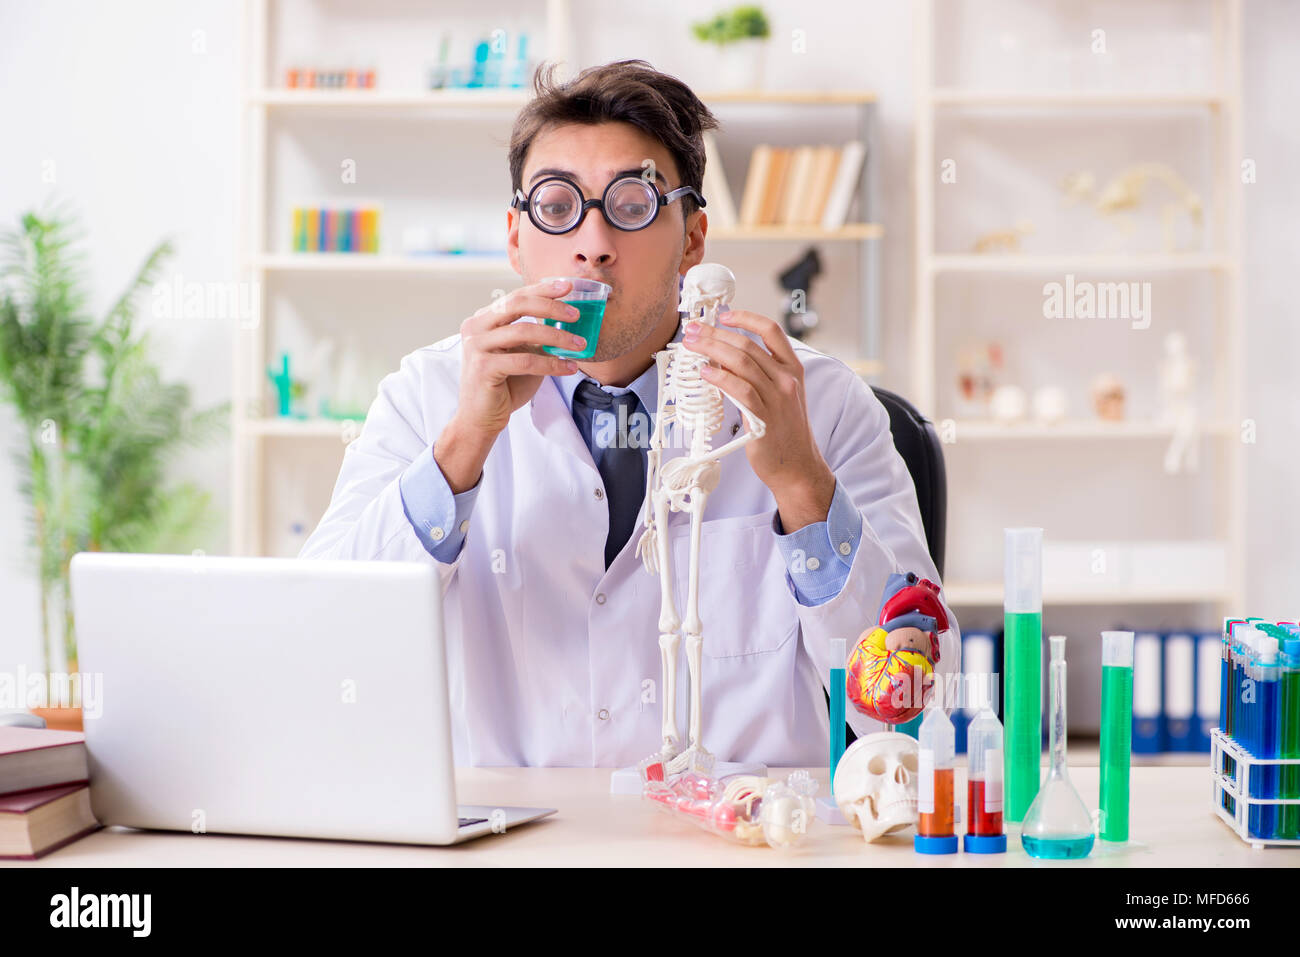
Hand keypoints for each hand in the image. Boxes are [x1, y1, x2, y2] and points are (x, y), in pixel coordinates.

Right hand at [456, 278, 587, 437]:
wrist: (481, 419)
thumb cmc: (504, 386)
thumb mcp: (523, 354)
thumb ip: (537, 337)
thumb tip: (569, 322)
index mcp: (483, 319)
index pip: (515, 296)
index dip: (542, 289)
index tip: (567, 286)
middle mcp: (475, 327)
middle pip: (517, 304)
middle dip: (550, 306)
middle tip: (575, 315)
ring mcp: (476, 346)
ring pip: (523, 331)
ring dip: (556, 337)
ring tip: (579, 345)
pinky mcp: (482, 367)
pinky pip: (525, 361)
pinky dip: (550, 364)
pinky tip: (568, 368)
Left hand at [681, 310, 833, 514]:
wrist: (797, 467)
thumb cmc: (784, 432)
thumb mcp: (778, 396)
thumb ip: (757, 376)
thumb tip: (722, 358)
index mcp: (793, 369)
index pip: (772, 332)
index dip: (747, 318)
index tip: (724, 315)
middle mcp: (786, 380)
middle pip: (747, 345)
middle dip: (715, 334)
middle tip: (692, 330)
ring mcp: (777, 398)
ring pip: (741, 363)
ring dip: (711, 350)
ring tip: (691, 346)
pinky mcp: (764, 418)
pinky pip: (740, 390)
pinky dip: (720, 378)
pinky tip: (704, 372)